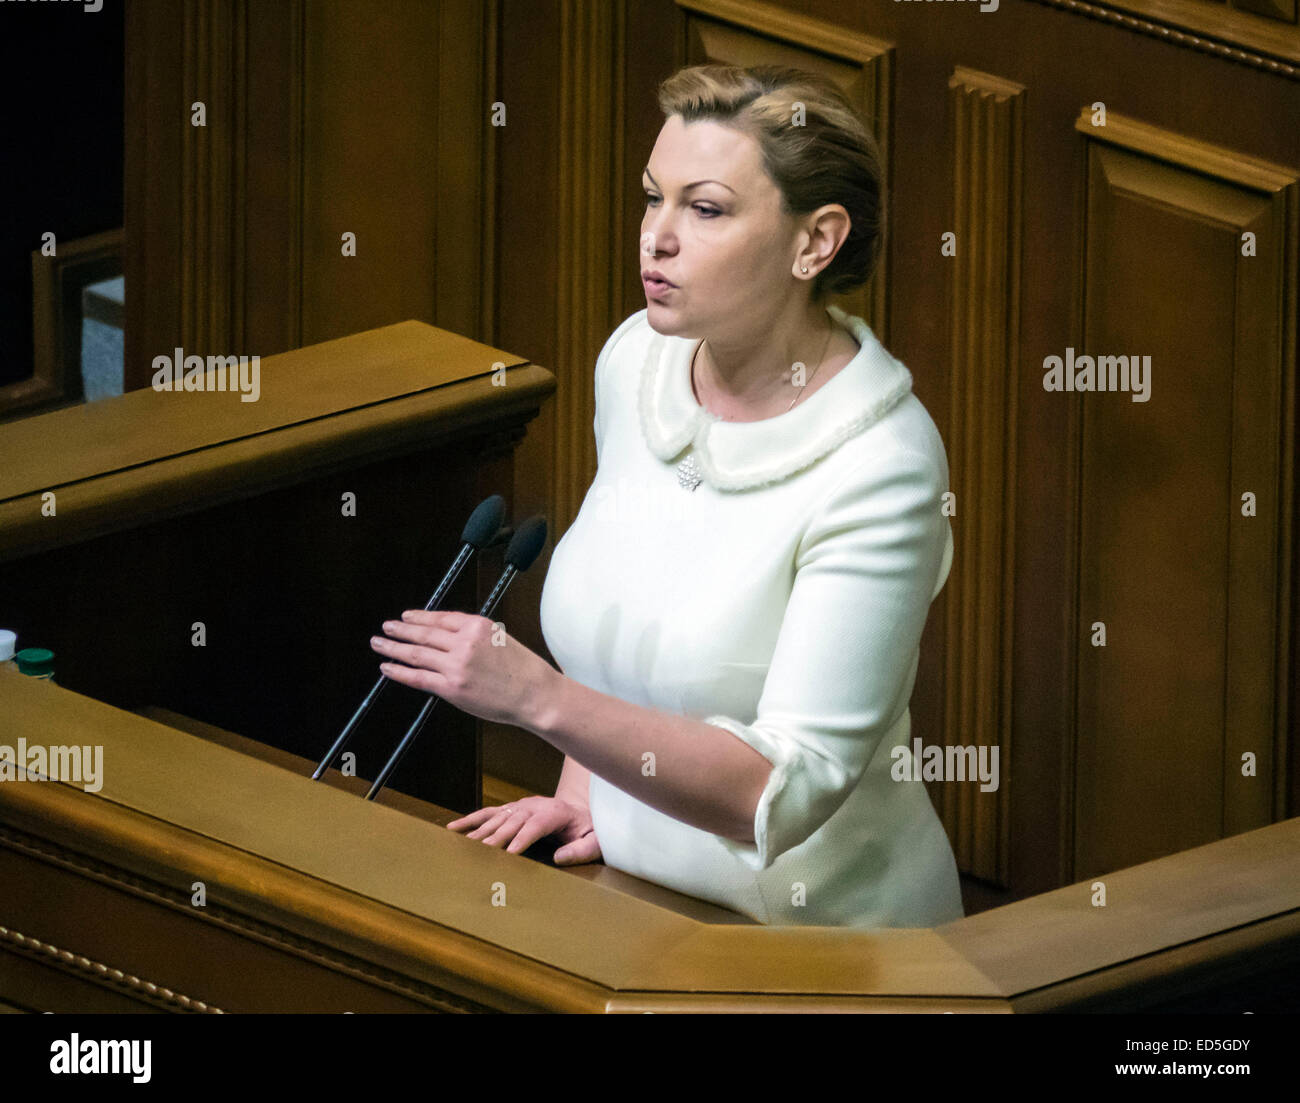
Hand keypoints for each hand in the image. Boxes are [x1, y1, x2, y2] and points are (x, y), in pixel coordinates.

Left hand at [371, 609, 556, 728]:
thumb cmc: (522, 669)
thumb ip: (473, 635)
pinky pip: (419, 678)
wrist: (535, 694)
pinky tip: (387, 667)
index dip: (420, 617)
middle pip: (424, 633)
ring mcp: (456, 665)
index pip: (441, 617)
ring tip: (379, 643)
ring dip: (394, 647)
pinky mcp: (452, 688)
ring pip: (417, 653)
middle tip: (386, 627)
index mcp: (478, 626)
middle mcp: (464, 642)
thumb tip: (446, 637)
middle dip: (401, 629)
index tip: (407, 616)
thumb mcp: (500, 638)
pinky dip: (400, 672)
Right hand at [446, 796, 601, 864]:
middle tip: (481, 854)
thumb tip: (559, 858)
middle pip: (512, 822)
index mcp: (556, 812)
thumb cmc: (589, 830)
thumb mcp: (595, 841)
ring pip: (497, 817)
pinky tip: (454, 828)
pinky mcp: (511, 809)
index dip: (522, 839)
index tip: (510, 853)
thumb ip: (581, 850)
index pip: (535, 825)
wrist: (581, 813)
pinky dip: (470, 820)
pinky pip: (488, 813)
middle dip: (496, 838)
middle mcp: (534, 806)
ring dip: (480, 831)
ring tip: (464, 846)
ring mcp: (521, 806)